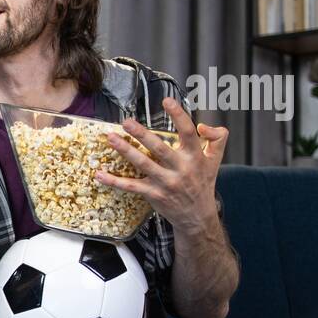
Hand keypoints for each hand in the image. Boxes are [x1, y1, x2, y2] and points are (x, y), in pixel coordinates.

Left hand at [94, 96, 229, 232]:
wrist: (197, 216)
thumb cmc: (203, 183)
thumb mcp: (215, 159)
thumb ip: (217, 137)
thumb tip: (203, 125)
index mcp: (195, 156)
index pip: (188, 132)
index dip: (178, 116)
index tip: (167, 101)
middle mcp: (180, 169)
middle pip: (159, 148)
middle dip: (142, 134)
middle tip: (126, 122)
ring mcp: (165, 182)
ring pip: (143, 164)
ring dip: (125, 151)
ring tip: (111, 138)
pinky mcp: (153, 194)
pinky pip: (131, 186)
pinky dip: (114, 181)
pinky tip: (100, 174)